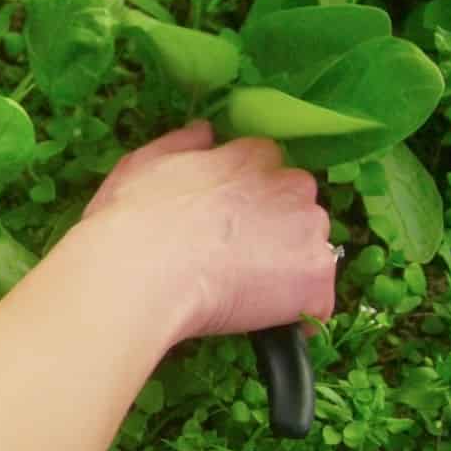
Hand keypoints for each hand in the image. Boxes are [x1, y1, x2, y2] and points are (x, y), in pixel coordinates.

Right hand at [65, 122, 336, 345]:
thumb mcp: (145, 162)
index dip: (248, 196)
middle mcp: (292, 186)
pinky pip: (316, 300)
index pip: (269, 168)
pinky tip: (261, 318)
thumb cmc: (134, 218)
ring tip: (243, 290)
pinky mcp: (316, 279)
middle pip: (297, 207)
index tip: (225, 218)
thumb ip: (184, 143)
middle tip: (232, 256)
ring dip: (287, 267)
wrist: (141, 274)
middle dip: (274, 229)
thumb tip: (205, 132)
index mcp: (254, 155)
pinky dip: (295, 312)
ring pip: (309, 251)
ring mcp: (310, 233)